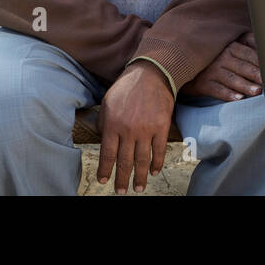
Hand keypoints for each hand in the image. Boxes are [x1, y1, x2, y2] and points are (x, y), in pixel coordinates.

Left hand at [97, 61, 174, 193]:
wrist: (152, 73)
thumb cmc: (127, 87)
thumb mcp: (107, 102)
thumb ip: (104, 123)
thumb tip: (102, 140)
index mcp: (112, 124)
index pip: (107, 155)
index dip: (105, 170)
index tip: (104, 181)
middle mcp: (128, 130)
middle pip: (124, 162)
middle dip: (122, 179)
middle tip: (121, 192)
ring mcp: (146, 129)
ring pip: (142, 160)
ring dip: (141, 177)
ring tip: (139, 188)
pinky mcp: (161, 127)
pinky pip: (159, 150)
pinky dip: (157, 163)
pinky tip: (155, 171)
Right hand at [179, 31, 260, 101]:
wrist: (186, 67)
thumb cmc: (216, 58)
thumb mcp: (229, 48)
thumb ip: (247, 45)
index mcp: (230, 46)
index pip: (249, 53)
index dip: (261, 62)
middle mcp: (220, 56)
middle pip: (242, 65)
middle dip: (255, 74)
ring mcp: (211, 70)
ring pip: (231, 78)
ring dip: (245, 85)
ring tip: (257, 91)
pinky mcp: (203, 84)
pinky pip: (217, 90)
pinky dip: (228, 94)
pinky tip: (238, 98)